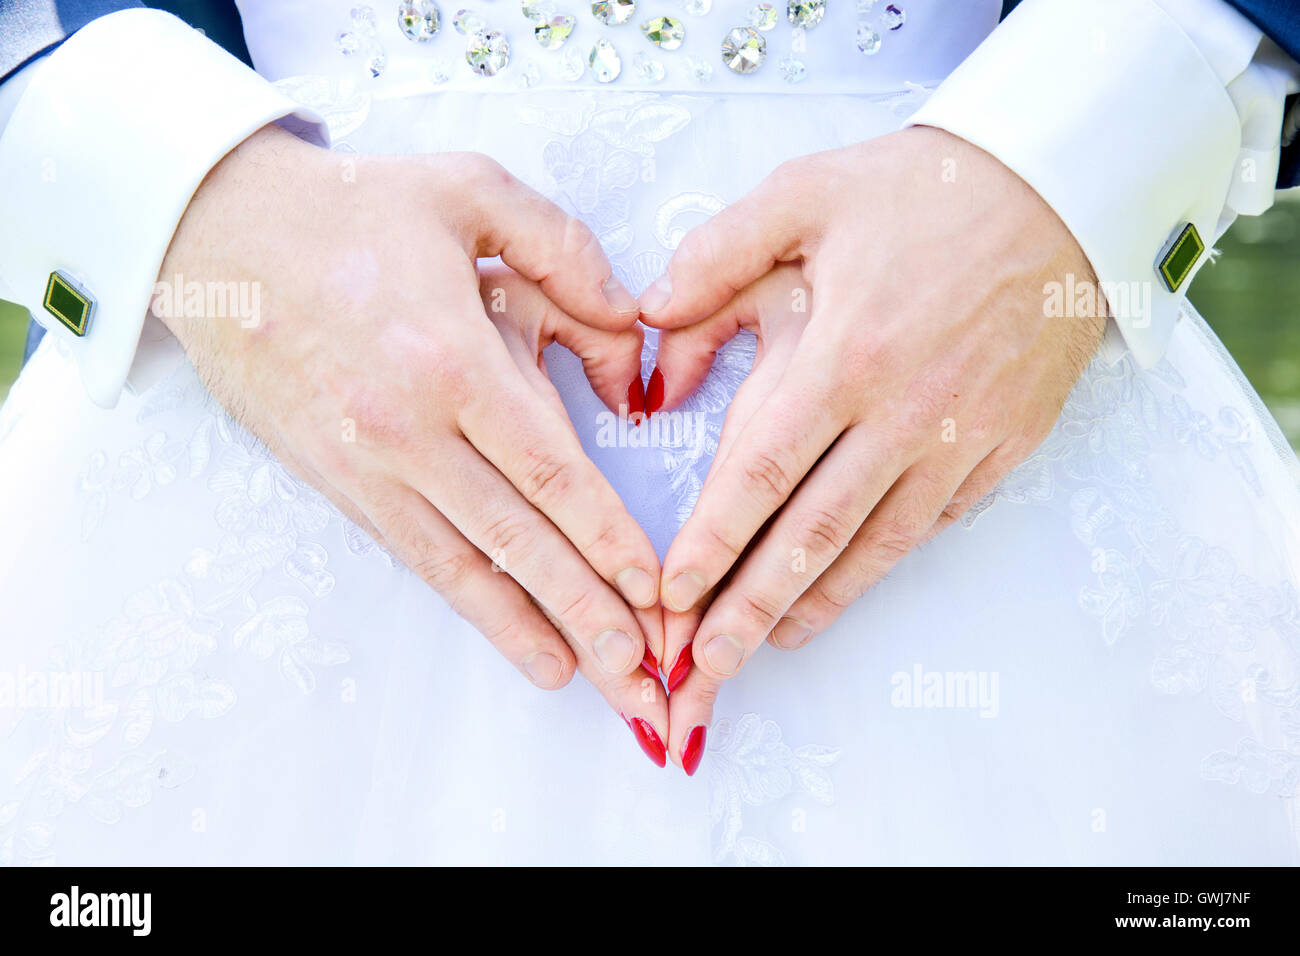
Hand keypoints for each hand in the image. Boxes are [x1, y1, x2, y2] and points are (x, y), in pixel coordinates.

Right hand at [157, 125, 667, 753]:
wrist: (219, 238)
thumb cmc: (353, 211)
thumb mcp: (470, 191)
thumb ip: (563, 251)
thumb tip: (629, 328)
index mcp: (451, 356)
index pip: (550, 470)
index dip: (607, 537)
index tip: (657, 589)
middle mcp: (410, 428)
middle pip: (520, 538)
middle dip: (590, 611)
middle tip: (645, 677)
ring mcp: (373, 466)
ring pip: (471, 566)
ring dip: (539, 630)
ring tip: (596, 683)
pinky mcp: (343, 485)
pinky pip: (422, 559)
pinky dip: (478, 608)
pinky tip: (526, 645)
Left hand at [639, 127, 1105, 770]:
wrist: (1058, 189)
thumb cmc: (924, 190)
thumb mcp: (805, 194)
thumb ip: (716, 257)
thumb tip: (651, 319)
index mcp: (844, 353)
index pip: (762, 472)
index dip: (712, 542)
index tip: (670, 598)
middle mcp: (902, 412)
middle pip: (813, 534)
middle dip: (750, 609)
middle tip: (704, 671)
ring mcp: (960, 437)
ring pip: (875, 545)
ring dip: (815, 604)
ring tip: (765, 649)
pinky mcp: (1003, 446)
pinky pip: (933, 523)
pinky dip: (882, 566)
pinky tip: (843, 591)